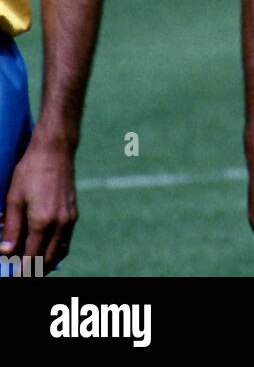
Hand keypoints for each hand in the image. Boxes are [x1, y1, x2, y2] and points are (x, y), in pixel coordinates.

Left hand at [0, 140, 77, 272]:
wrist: (55, 150)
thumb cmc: (30, 171)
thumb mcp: (14, 198)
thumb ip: (11, 228)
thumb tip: (6, 252)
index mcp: (42, 221)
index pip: (32, 257)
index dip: (22, 271)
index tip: (14, 277)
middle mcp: (59, 223)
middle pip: (47, 259)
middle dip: (34, 270)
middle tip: (21, 273)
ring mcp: (69, 219)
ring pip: (59, 252)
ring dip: (46, 263)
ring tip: (32, 266)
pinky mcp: (73, 213)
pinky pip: (66, 241)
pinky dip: (56, 251)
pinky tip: (45, 249)